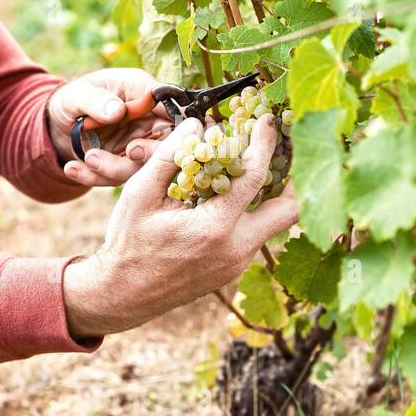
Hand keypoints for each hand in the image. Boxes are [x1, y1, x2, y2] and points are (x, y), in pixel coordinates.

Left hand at [47, 69, 172, 187]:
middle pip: (167, 144)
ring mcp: (137, 145)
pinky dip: (95, 177)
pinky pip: (117, 178)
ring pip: (141, 166)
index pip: (174, 109)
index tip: (163, 138)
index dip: (180, 127)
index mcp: (143, 93)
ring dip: (115, 168)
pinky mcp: (123, 165)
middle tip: (129, 152)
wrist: (55, 123)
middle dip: (150, 153)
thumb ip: (96, 100)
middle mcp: (147, 121)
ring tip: (88, 158)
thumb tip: (118, 111)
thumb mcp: (77, 95)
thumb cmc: (72, 98)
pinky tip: (73, 169)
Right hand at [63, 113, 298, 336]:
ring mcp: (238, 263)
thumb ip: (169, 157)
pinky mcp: (234, 269)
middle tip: (281, 153)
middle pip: (289, 210)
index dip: (265, 144)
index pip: (255, 177)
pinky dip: (254, 212)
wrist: (125, 295)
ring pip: (275, 224)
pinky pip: (257, 236)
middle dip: (291, 177)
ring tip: (255, 168)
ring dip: (271, 195)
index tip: (269, 121)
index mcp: (214, 228)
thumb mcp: (139, 195)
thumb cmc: (128, 243)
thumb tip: (196, 125)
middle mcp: (236, 249)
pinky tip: (234, 196)